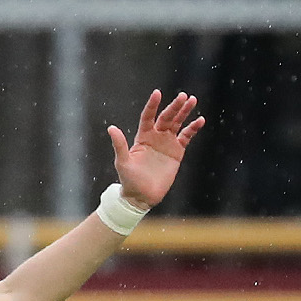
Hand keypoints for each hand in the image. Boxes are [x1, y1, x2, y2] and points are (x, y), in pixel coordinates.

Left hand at [109, 90, 205, 210]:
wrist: (141, 196)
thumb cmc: (129, 180)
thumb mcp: (122, 162)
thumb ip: (119, 145)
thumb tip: (111, 128)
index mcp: (142, 137)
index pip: (148, 117)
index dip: (152, 105)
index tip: (157, 93)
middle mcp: (155, 137)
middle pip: (166, 117)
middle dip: (174, 106)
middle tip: (183, 96)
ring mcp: (167, 143)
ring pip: (178, 123)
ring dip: (185, 112)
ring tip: (192, 100)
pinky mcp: (177, 152)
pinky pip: (187, 136)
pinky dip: (193, 128)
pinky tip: (200, 120)